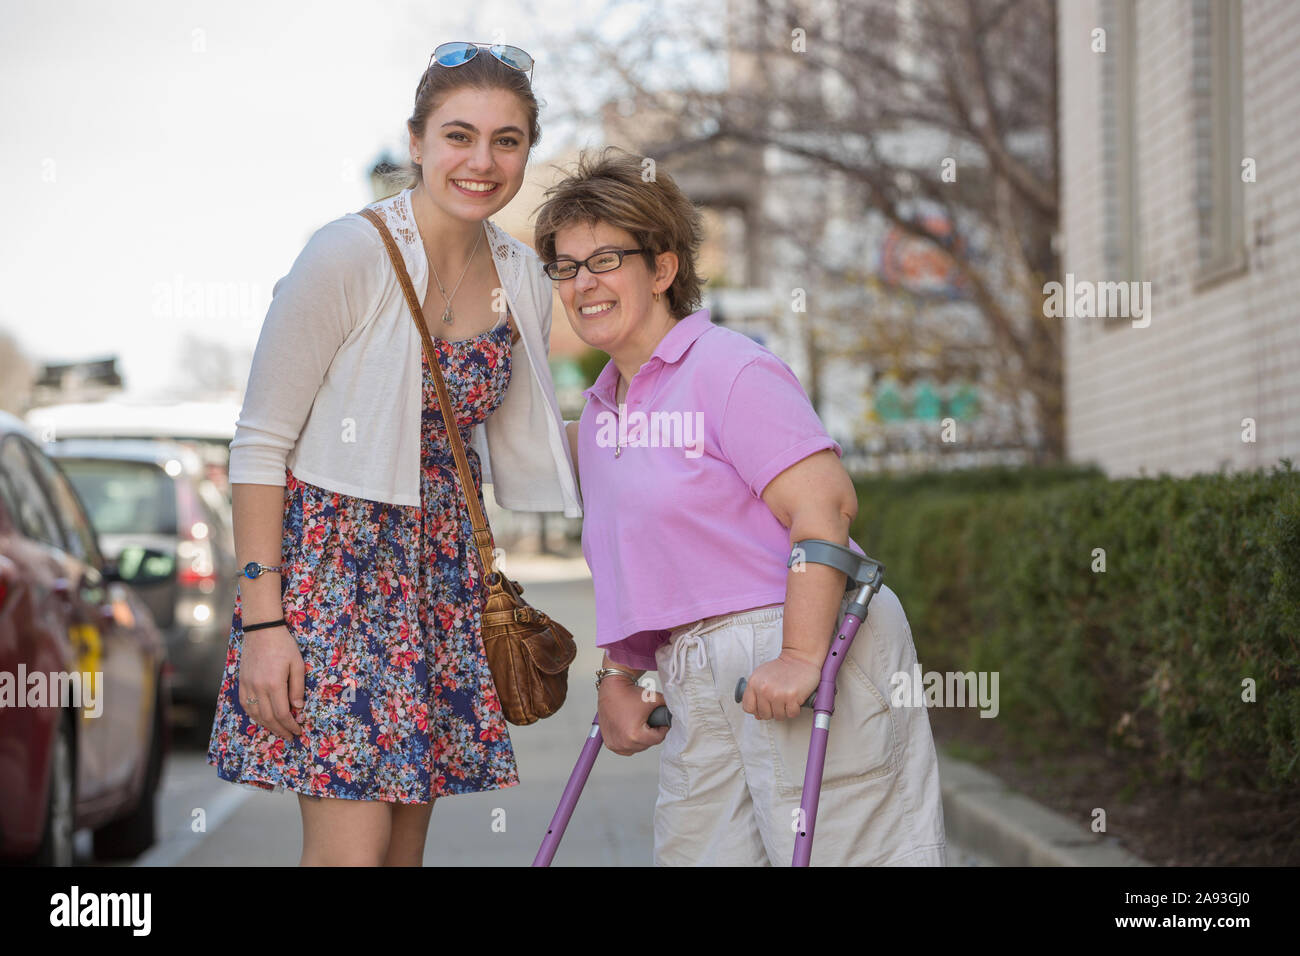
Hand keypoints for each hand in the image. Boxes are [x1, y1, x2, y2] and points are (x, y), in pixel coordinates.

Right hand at [238, 623, 304, 739]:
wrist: (261, 631)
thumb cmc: (284, 645)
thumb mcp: (297, 664)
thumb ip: (297, 687)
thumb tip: (297, 708)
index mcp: (274, 684)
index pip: (281, 713)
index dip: (290, 725)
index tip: (298, 731)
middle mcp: (258, 687)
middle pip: (268, 717)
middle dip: (280, 730)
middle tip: (290, 736)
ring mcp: (247, 686)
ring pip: (255, 714)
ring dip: (267, 726)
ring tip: (279, 731)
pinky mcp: (241, 683)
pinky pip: (246, 705)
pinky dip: (255, 716)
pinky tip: (263, 719)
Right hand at [596, 676, 668, 754]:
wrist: (612, 688)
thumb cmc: (630, 694)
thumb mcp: (654, 699)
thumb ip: (668, 707)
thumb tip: (679, 712)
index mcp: (634, 735)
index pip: (657, 739)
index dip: (662, 729)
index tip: (662, 723)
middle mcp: (623, 743)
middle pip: (647, 745)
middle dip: (651, 735)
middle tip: (651, 723)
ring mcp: (615, 744)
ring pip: (636, 748)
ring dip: (640, 740)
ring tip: (640, 726)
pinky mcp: (609, 743)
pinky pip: (625, 748)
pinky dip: (629, 742)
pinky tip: (631, 731)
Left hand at [742, 652, 820, 719]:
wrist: (800, 658)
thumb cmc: (782, 667)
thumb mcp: (762, 676)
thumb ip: (755, 694)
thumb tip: (757, 714)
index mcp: (754, 683)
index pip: (748, 707)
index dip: (756, 710)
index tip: (763, 706)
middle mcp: (764, 689)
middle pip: (764, 714)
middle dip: (772, 711)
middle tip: (778, 701)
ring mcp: (777, 694)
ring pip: (778, 716)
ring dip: (784, 711)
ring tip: (786, 699)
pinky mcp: (792, 697)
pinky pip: (791, 714)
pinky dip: (794, 709)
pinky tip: (794, 700)